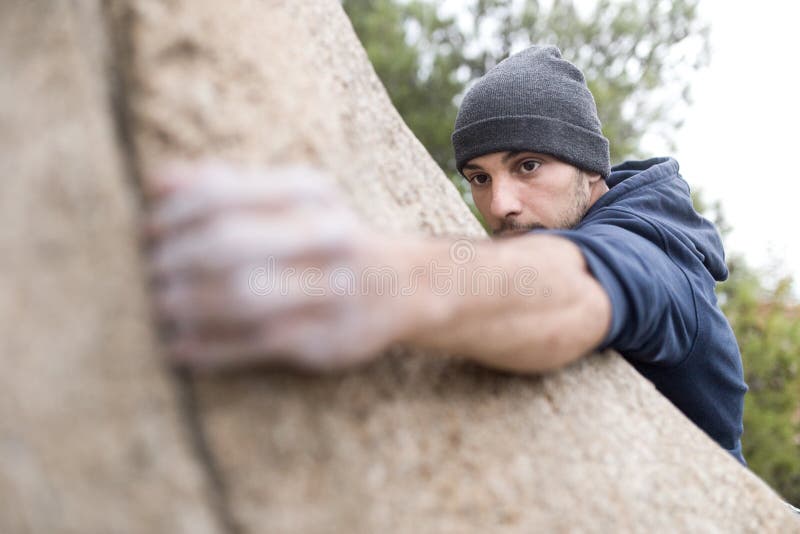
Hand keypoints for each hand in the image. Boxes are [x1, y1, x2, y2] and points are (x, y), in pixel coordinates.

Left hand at [146, 161, 402, 370]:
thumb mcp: (291, 200)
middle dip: (176, 260)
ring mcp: (330, 291)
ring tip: (161, 308)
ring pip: (241, 297)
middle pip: (229, 245)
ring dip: (188, 305)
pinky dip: (209, 349)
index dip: (175, 214)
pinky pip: (255, 345)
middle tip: (152, 273)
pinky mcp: (327, 340)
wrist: (404, 285)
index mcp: (310, 195)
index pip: (224, 195)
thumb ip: (227, 187)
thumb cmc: (328, 237)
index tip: (150, 230)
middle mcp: (326, 237)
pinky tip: (180, 348)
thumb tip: (158, 183)